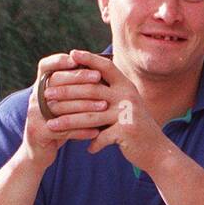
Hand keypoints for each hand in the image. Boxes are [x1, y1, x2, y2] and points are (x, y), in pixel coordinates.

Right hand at [20, 52, 103, 167]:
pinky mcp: (38, 133)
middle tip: (99, 77)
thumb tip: (99, 69)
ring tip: (104, 105)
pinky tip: (97, 131)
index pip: (44, 67)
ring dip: (84, 105)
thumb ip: (73, 89)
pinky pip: (63, 130)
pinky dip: (81, 131)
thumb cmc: (57, 124)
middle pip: (55, 83)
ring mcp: (34, 116)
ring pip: (61, 107)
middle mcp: (34, 99)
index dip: (59, 60)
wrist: (38, 153)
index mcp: (40, 88)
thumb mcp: (62, 104)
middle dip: (78, 78)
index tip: (77, 58)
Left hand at [58, 50, 176, 174]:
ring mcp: (127, 114)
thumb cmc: (136, 127)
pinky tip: (85, 148)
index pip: (105, 66)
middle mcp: (127, 96)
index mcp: (126, 86)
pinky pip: (101, 137)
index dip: (89, 58)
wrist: (157, 151)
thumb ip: (110, 93)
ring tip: (51, 125)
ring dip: (68, 120)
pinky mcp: (127, 132)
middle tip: (45, 94)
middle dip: (66, 92)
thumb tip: (85, 79)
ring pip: (90, 116)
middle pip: (91, 89)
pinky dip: (91, 143)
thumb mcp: (126, 105)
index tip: (71, 53)